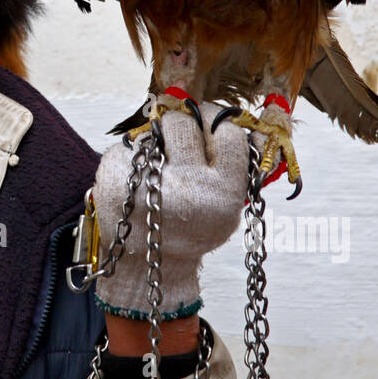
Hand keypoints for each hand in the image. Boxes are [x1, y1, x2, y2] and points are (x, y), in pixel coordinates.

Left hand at [92, 102, 248, 320]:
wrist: (149, 262)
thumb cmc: (194, 225)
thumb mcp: (227, 208)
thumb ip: (240, 167)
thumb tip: (259, 116)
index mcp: (222, 195)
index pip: (230, 135)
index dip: (220, 127)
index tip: (213, 130)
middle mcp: (187, 188)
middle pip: (187, 124)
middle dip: (186, 125)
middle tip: (183, 137)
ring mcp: (148, 181)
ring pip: (159, 127)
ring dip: (163, 133)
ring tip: (163, 155)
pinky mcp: (117, 175)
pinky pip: (133, 141)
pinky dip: (138, 150)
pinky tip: (141, 174)